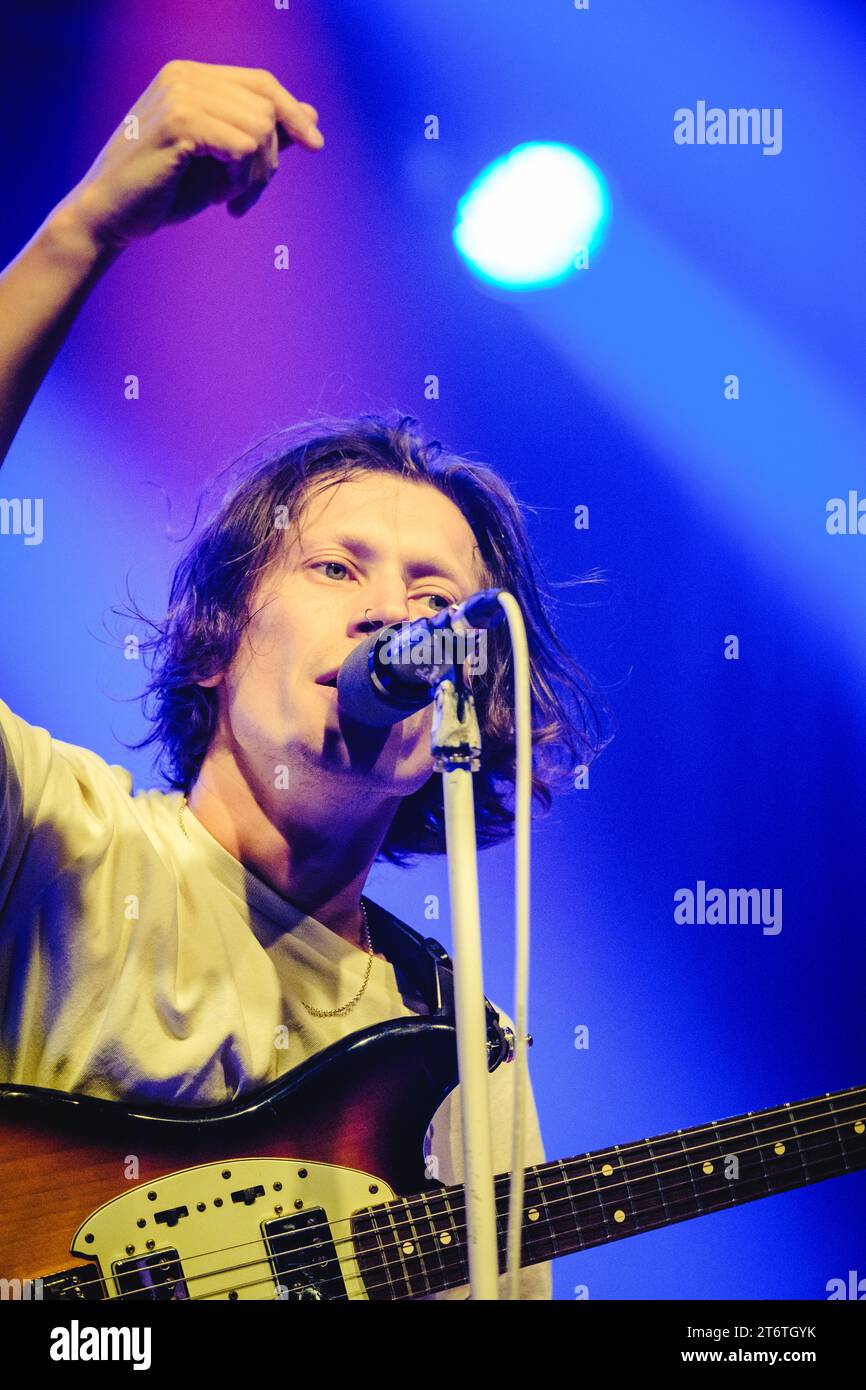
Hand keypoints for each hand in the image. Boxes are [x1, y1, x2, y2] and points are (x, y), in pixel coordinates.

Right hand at [63, 60, 323, 249]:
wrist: (111, 217)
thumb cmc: (165, 191)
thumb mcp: (221, 162)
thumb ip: (261, 134)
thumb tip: (310, 114)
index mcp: (192, 77)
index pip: (263, 83)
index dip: (293, 113)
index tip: (314, 146)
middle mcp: (186, 76)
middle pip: (267, 109)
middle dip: (269, 161)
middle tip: (246, 198)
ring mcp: (180, 95)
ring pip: (260, 129)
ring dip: (254, 175)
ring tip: (229, 199)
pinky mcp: (179, 123)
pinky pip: (242, 147)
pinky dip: (239, 180)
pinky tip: (219, 199)